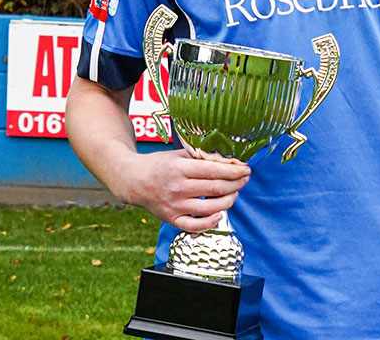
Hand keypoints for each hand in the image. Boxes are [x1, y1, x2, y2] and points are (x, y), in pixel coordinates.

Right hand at [119, 149, 250, 232]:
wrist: (133, 181)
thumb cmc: (160, 165)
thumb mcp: (180, 154)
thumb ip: (203, 156)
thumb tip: (232, 160)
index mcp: (179, 168)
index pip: (214, 170)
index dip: (235, 171)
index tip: (246, 169)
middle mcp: (176, 188)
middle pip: (216, 188)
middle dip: (236, 184)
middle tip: (245, 179)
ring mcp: (174, 206)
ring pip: (211, 208)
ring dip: (229, 200)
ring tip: (235, 193)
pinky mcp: (171, 219)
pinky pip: (195, 226)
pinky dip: (211, 222)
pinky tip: (220, 213)